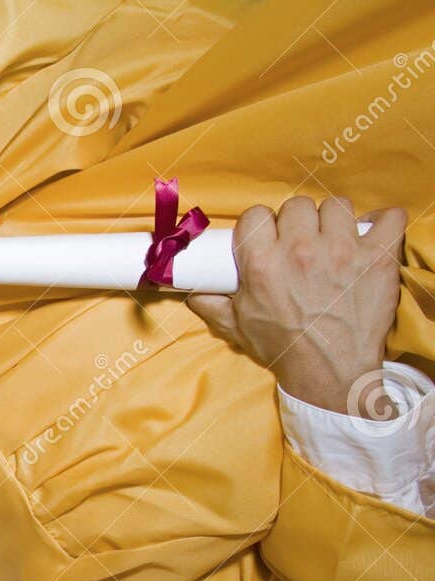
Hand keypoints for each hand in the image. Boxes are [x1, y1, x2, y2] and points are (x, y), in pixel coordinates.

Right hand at [188, 198, 405, 416]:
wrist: (329, 373)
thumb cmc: (283, 349)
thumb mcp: (236, 328)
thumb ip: (210, 304)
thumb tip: (191, 288)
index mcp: (263, 265)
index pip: (256, 215)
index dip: (260, 226)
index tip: (266, 239)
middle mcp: (301, 251)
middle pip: (297, 206)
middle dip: (296, 222)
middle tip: (300, 243)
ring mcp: (343, 251)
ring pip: (337, 207)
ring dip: (333, 221)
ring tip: (333, 241)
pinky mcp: (378, 258)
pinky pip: (388, 218)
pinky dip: (382, 222)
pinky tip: (370, 235)